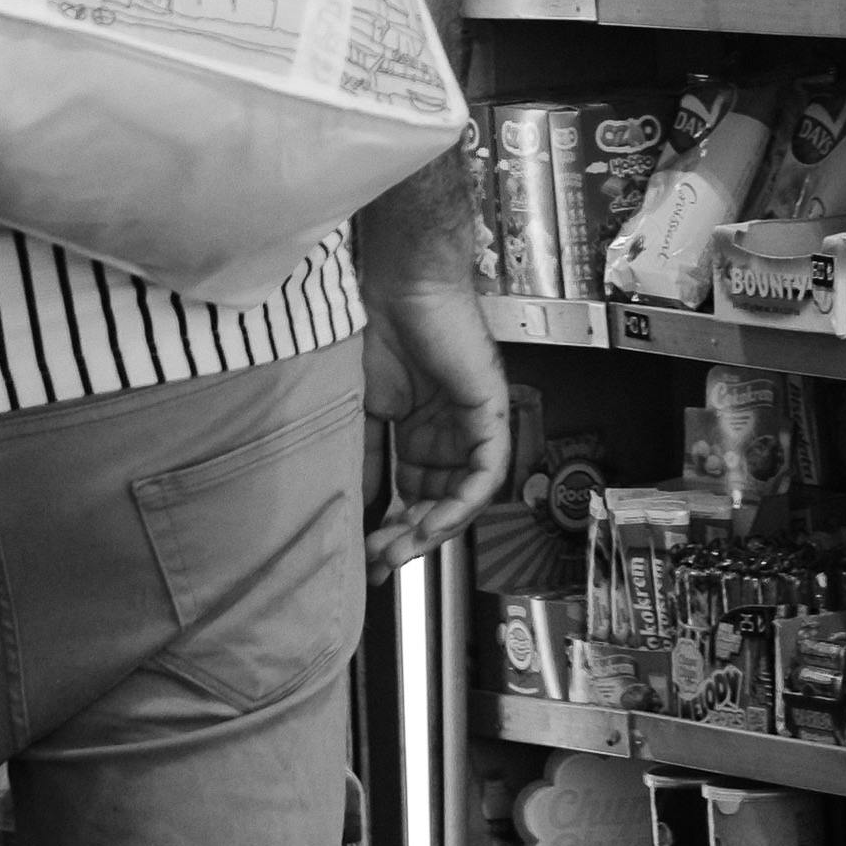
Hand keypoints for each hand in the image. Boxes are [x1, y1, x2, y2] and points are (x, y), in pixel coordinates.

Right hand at [365, 277, 512, 575]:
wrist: (398, 284)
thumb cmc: (376, 329)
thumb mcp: (362, 408)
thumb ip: (364, 457)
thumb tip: (354, 507)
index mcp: (419, 431)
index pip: (412, 494)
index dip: (393, 528)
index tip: (367, 556)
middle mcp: (449, 433)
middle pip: (437, 502)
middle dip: (410, 537)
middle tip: (380, 561)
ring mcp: (472, 424)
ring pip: (463, 496)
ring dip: (434, 528)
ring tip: (401, 548)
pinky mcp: (491, 413)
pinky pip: (487, 472)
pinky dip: (464, 503)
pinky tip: (436, 523)